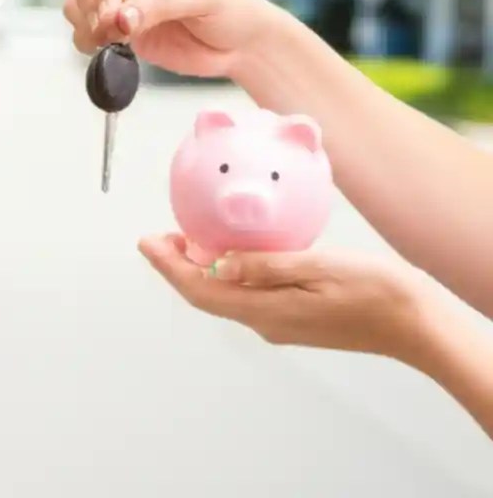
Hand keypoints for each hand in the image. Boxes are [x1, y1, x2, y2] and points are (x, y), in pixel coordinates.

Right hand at [63, 0, 290, 76]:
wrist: (241, 47)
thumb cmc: (232, 11)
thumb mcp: (202, 0)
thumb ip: (159, 6)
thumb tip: (119, 19)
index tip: (113, 16)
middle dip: (89, 0)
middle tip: (106, 29)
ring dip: (84, 21)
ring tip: (109, 42)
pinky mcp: (118, 25)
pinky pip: (84, 27)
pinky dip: (86, 39)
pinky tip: (106, 49)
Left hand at [137, 233, 438, 361]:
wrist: (415, 325)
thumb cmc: (375, 291)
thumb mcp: (319, 267)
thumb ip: (266, 266)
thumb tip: (219, 264)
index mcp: (264, 311)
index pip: (199, 290)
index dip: (168, 266)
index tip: (146, 241)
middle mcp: (265, 323)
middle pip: (206, 294)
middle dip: (178, 266)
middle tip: (162, 235)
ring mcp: (279, 323)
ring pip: (226, 295)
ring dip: (203, 269)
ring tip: (190, 239)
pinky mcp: (293, 319)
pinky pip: (249, 295)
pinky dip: (230, 273)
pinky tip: (235, 254)